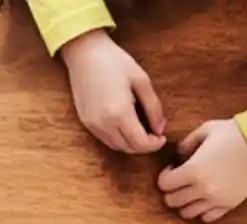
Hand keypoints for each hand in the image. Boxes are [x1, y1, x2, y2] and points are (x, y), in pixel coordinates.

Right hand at [61, 29, 165, 153]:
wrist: (84, 52)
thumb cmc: (114, 61)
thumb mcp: (141, 80)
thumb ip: (153, 107)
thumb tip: (160, 128)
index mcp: (120, 113)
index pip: (140, 143)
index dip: (155, 145)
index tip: (162, 137)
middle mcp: (104, 123)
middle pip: (129, 148)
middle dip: (144, 146)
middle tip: (154, 136)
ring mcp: (92, 124)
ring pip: (117, 146)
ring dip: (131, 144)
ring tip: (142, 132)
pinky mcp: (86, 121)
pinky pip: (105, 139)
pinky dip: (119, 139)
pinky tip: (126, 127)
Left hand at [157, 119, 246, 222]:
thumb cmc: (233, 134)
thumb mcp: (205, 130)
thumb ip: (186, 143)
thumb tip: (178, 154)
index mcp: (193, 170)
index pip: (164, 184)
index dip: (165, 176)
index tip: (173, 169)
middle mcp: (202, 188)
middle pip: (172, 201)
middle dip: (172, 191)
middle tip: (180, 181)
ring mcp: (216, 199)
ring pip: (187, 213)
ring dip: (185, 203)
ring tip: (193, 190)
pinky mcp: (229, 205)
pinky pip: (207, 217)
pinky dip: (202, 211)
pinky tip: (206, 198)